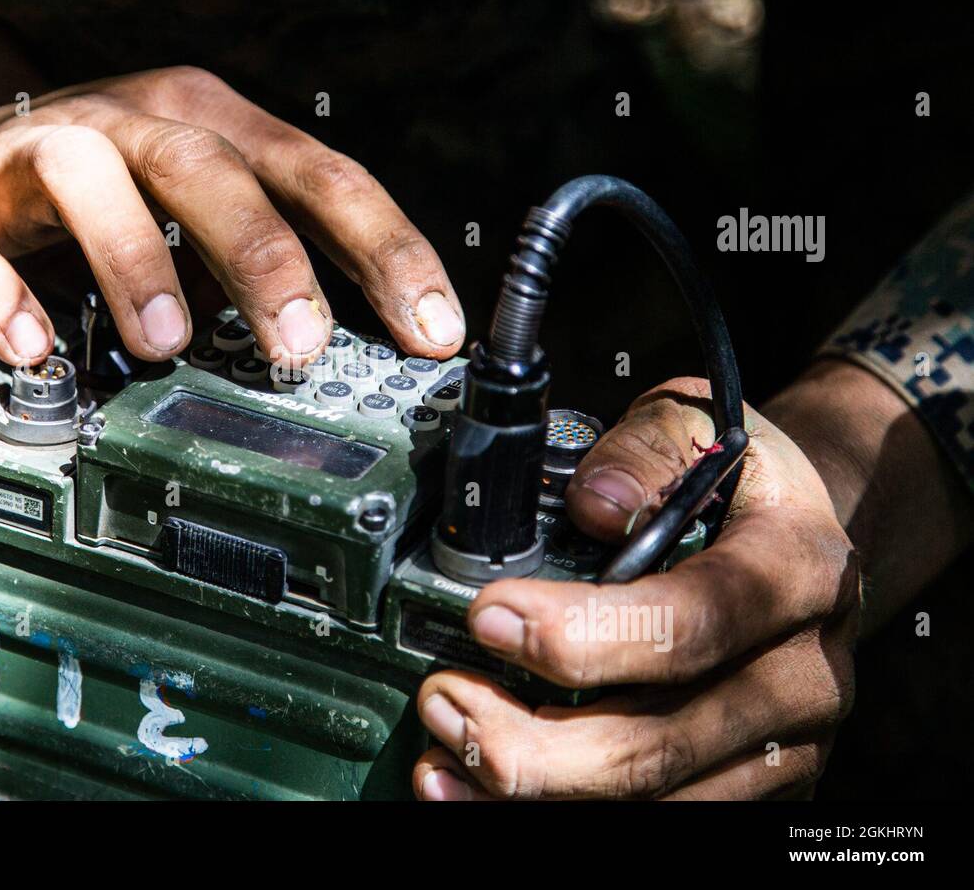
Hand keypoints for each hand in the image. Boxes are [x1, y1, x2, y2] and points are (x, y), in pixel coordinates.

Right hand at [0, 66, 464, 365]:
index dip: (383, 252)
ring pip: (91, 177)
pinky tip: (31, 348)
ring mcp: (32, 150)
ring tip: (166, 345)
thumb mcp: (189, 216)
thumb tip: (338, 355)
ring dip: (133, 261)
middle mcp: (129, 124)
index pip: (318, 177)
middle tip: (300, 347)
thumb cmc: (88, 202)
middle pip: (211, 169)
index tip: (431, 334)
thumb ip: (253, 267)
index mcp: (209, 128)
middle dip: (265, 259)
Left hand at [413, 376, 860, 798]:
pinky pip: (660, 819)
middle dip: (531, 739)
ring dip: (532, 788)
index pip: (689, 622)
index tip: (487, 616)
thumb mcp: (699, 425)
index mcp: (796, 574)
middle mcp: (802, 675)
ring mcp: (786, 747)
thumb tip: (594, 503)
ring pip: (651, 799)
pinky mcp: (758, 787)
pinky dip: (560, 813)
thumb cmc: (737, 484)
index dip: (582, 634)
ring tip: (443, 749)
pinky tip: (484, 793)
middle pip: (659, 744)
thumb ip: (645, 450)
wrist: (799, 540)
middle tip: (444, 698)